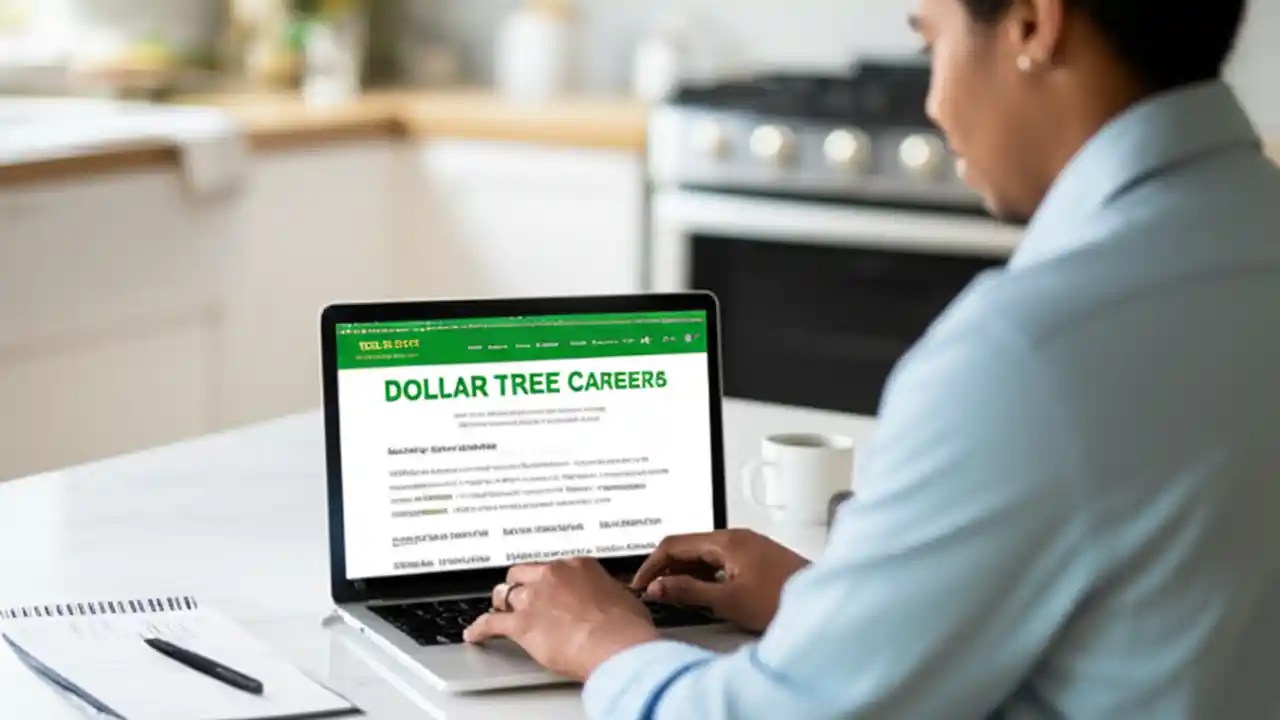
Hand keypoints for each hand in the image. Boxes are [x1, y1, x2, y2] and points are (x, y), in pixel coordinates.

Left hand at [463, 558, 660, 680]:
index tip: (549, 587)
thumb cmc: (625, 625)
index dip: (548, 580)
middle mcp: (551, 576)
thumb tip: (611, 600)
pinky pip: (491, 624)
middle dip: (519, 585)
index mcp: (577, 566)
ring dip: (501, 604)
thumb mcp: (623, 597)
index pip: (553, 567)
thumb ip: (608, 594)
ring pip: (504, 595)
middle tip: (520, 595)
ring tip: (498, 610)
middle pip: (522, 574)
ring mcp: (533, 599)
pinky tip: (474, 634)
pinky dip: (480, 629)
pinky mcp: (521, 625)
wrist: (616, 643)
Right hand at [632, 529, 809, 632]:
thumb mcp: (727, 601)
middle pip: (688, 547)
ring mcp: (748, 547)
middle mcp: (737, 538)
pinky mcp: (757, 559)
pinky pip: (720, 561)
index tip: (640, 585)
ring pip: (704, 555)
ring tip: (672, 596)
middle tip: (652, 593)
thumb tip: (657, 586)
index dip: (651, 565)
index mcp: (727, 541)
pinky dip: (704, 575)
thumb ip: (688, 591)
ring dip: (685, 573)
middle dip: (666, 568)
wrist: (826, 607)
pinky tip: (702, 594)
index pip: (674, 544)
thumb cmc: (784, 601)